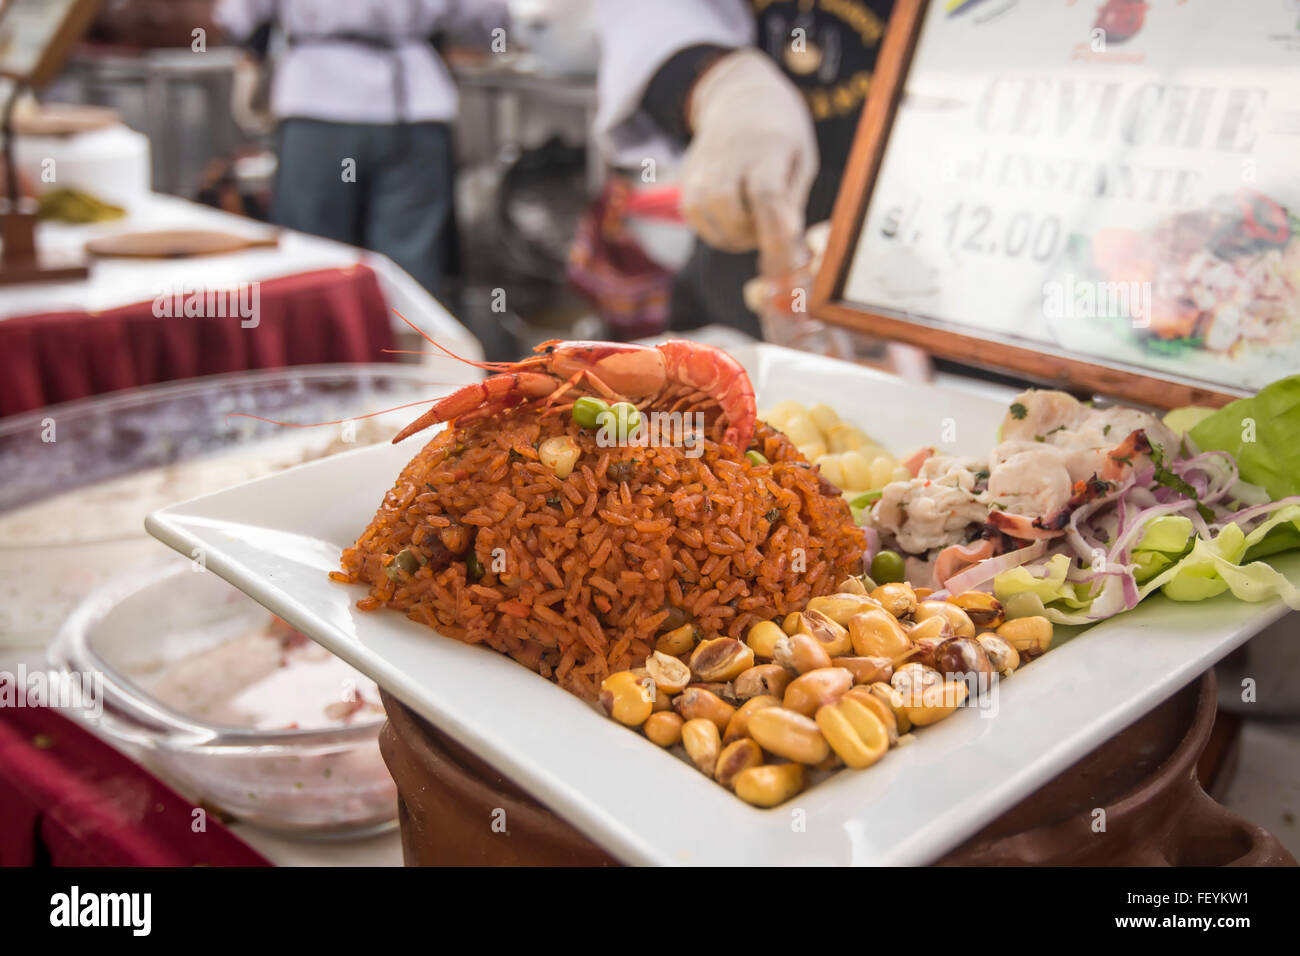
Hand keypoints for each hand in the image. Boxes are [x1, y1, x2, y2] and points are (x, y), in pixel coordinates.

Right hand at [680, 48, 817, 255]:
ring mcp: (701, 170)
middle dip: (757, 237)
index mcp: (767, 147)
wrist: (739, 101)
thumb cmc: (780, 137)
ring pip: (714, 225)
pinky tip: (735, 217)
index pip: (766, 196)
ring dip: (739, 237)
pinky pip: (700, 224)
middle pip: (734, 214)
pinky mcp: (686, 184)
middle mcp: (728, 157)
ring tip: (755, 220)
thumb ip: (793, 203)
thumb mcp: (802, 161)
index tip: (787, 261)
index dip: (775, 234)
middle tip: (773, 229)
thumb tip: (786, 247)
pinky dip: (720, 232)